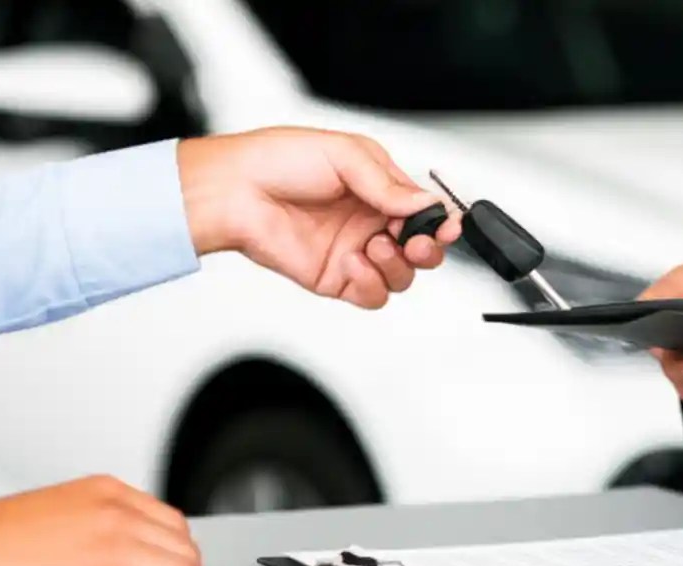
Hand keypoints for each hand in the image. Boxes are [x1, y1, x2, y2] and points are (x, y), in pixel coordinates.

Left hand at [177, 127, 461, 308]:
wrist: (234, 191)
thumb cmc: (277, 161)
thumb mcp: (344, 155)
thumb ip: (389, 184)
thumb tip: (426, 203)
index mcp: (377, 186)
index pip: (424, 210)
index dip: (441, 221)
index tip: (448, 225)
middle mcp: (369, 220)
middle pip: (421, 248)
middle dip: (429, 248)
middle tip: (418, 242)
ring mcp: (355, 251)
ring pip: (402, 275)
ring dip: (397, 265)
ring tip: (376, 246)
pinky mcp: (337, 278)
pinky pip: (372, 294)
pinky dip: (371, 283)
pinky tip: (354, 263)